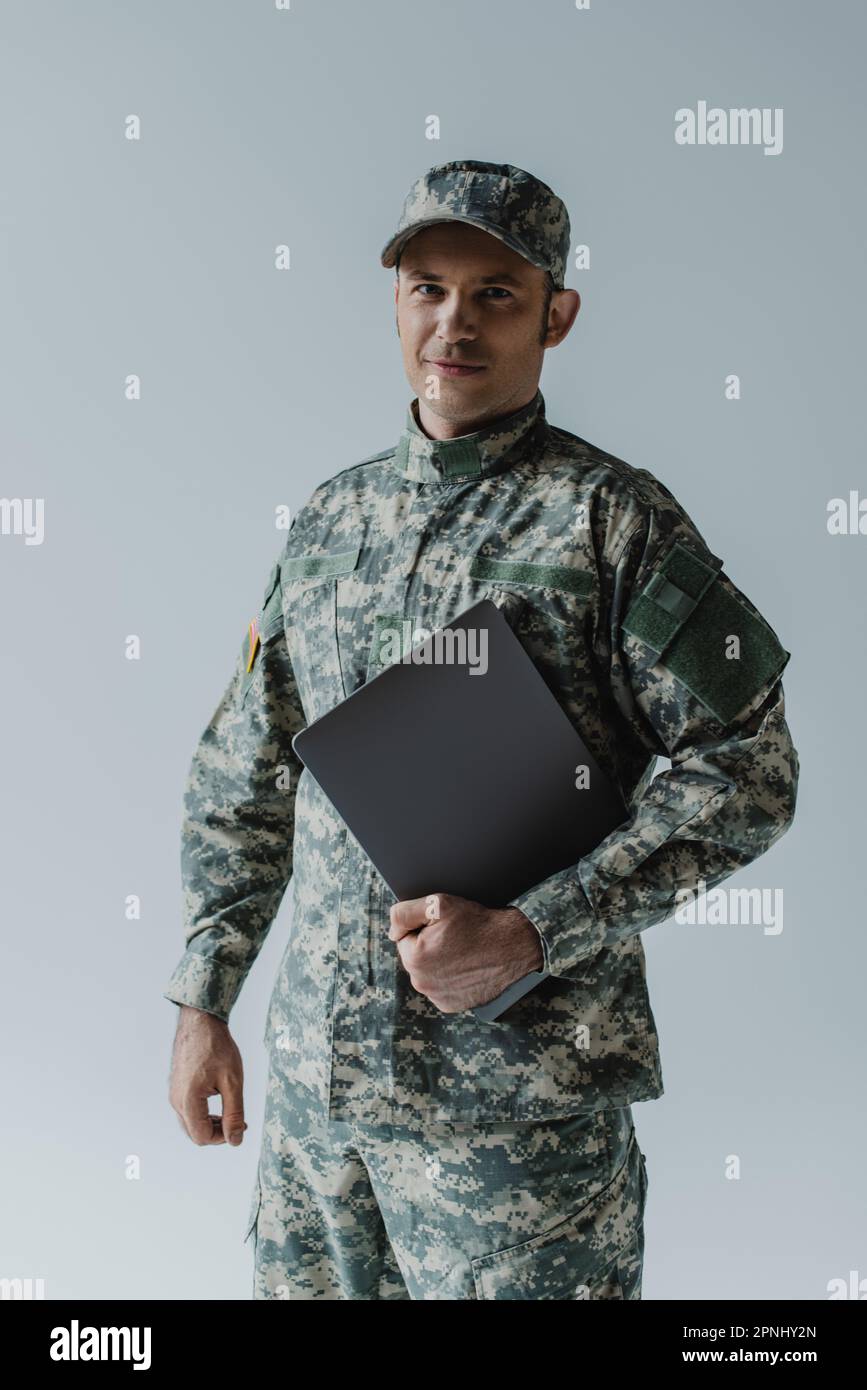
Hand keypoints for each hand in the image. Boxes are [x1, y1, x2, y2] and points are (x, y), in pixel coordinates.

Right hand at [168, 1005, 248, 1146]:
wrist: (200, 1022)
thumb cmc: (217, 1048)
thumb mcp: (233, 1082)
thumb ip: (234, 1114)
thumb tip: (235, 1140)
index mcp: (188, 1101)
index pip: (202, 1137)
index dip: (222, 1138)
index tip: (240, 1126)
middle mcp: (176, 1100)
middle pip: (194, 1133)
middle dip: (217, 1133)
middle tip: (238, 1122)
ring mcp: (173, 1093)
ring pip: (190, 1123)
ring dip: (209, 1123)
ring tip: (230, 1112)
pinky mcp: (176, 1086)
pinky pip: (187, 1109)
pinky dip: (202, 1113)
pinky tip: (218, 1100)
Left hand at [388, 892, 543, 1013]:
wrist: (514, 946)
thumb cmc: (477, 923)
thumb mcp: (438, 904)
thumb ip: (403, 913)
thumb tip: (392, 931)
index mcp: (414, 958)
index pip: (404, 937)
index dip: (422, 927)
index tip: (443, 926)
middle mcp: (422, 983)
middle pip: (416, 956)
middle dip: (429, 945)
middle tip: (454, 937)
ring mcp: (438, 997)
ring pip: (428, 972)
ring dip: (439, 962)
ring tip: (463, 951)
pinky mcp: (452, 1005)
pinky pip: (442, 987)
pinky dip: (451, 977)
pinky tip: (466, 966)